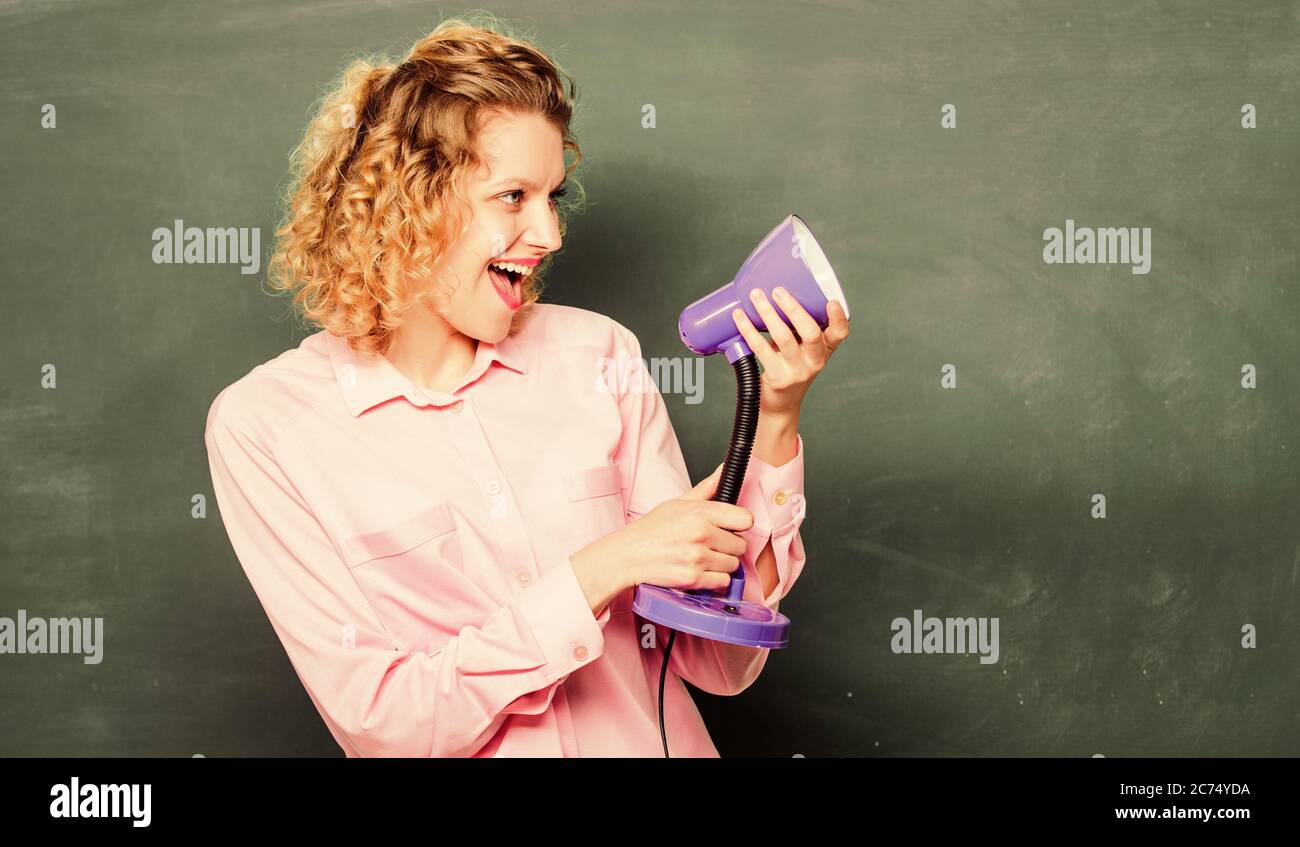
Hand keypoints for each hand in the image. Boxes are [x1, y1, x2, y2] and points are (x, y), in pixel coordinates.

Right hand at [569, 463, 752, 613]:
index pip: (745, 519)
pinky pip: (723, 581)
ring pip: (733, 564)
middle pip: (741, 545)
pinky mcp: (693, 579)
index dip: (739, 524)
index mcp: (699, 512)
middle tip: (711, 544)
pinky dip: (714, 579)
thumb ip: (706, 488)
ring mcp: (698, 558)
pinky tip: (700, 570)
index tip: (729, 527)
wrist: (627, 556)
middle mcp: (701, 534)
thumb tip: (725, 469)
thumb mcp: (678, 503)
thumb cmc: (652, 529)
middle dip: (729, 546)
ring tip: (703, 558)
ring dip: (722, 563)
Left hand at [731, 289, 849, 416]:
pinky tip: (740, 317)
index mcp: (825, 349)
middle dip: (794, 309)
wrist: (781, 404)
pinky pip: (762, 349)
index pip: (840, 333)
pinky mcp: (779, 378)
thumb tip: (770, 292)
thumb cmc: (790, 367)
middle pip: (811, 332)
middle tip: (778, 291)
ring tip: (756, 296)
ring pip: (784, 338)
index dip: (838, 318)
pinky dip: (749, 330)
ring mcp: (798, 371)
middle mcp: (815, 360)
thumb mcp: (801, 348)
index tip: (832, 302)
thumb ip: (796, 327)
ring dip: (768, 314)